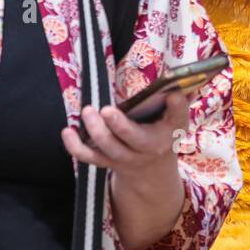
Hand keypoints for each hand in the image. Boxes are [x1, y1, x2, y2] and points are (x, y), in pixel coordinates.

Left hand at [64, 91, 189, 249]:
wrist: (152, 168)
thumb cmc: (164, 132)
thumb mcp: (176, 120)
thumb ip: (178, 103)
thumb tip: (181, 81)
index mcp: (168, 132)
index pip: (177, 119)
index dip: (177, 107)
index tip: (173, 94)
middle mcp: (147, 148)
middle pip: (134, 139)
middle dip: (120, 126)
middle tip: (107, 110)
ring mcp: (125, 157)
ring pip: (109, 148)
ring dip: (96, 131)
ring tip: (88, 111)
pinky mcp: (106, 161)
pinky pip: (89, 157)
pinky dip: (75, 147)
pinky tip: (67, 131)